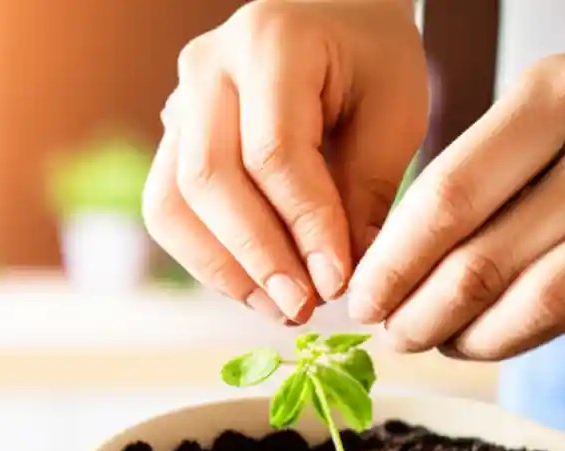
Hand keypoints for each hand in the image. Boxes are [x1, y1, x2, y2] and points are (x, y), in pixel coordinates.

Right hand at [143, 0, 426, 323]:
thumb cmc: (371, 61)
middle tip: (302, 307)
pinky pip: (169, 211)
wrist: (333, 20)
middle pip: (208, 179)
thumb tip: (336, 280)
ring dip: (222, 267)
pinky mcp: (171, 140)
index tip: (338, 282)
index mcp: (271, 42)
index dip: (305, 225)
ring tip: (277, 307)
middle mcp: (207, 67)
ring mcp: (178, 101)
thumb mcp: (395, 111)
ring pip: (171, 202)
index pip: (274, 152)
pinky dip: (208, 258)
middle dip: (257, 256)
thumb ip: (365, 190)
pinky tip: (255, 286)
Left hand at [349, 52, 564, 359]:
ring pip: (538, 304)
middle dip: (419, 315)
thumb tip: (393, 273)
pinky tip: (500, 335)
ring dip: (470, 340)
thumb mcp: (550, 115)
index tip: (361, 300)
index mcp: (557, 95)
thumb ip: (481, 181)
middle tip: (392, 336)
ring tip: (439, 343)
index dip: (392, 264)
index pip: (444, 198)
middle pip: (484, 261)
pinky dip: (532, 337)